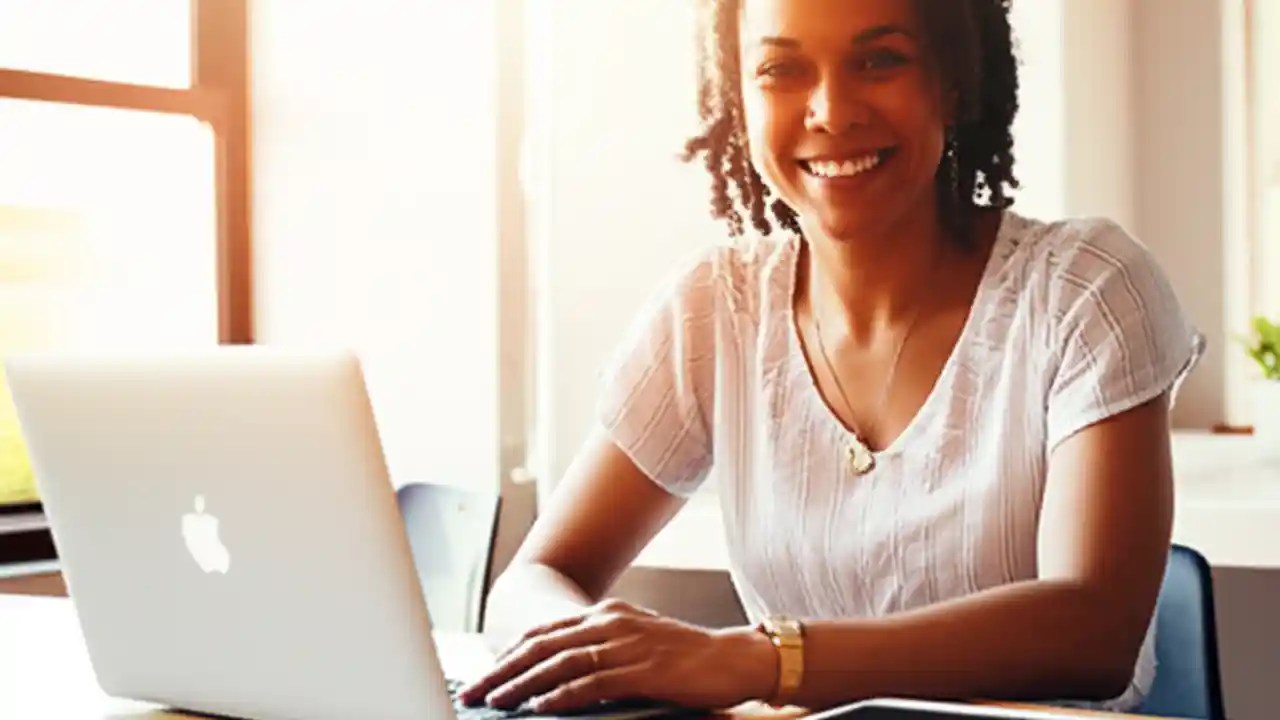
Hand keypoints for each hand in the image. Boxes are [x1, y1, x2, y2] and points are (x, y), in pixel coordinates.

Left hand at [457, 599, 777, 713]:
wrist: (733, 659)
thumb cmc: (685, 657)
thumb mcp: (636, 643)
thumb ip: (601, 651)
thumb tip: (559, 675)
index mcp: (607, 614)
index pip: (545, 633)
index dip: (510, 654)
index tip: (484, 674)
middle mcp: (611, 623)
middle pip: (542, 645)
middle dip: (503, 669)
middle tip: (474, 690)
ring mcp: (626, 645)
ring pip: (560, 664)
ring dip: (522, 684)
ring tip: (495, 701)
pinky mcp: (642, 670)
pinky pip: (591, 683)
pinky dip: (560, 696)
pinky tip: (538, 709)